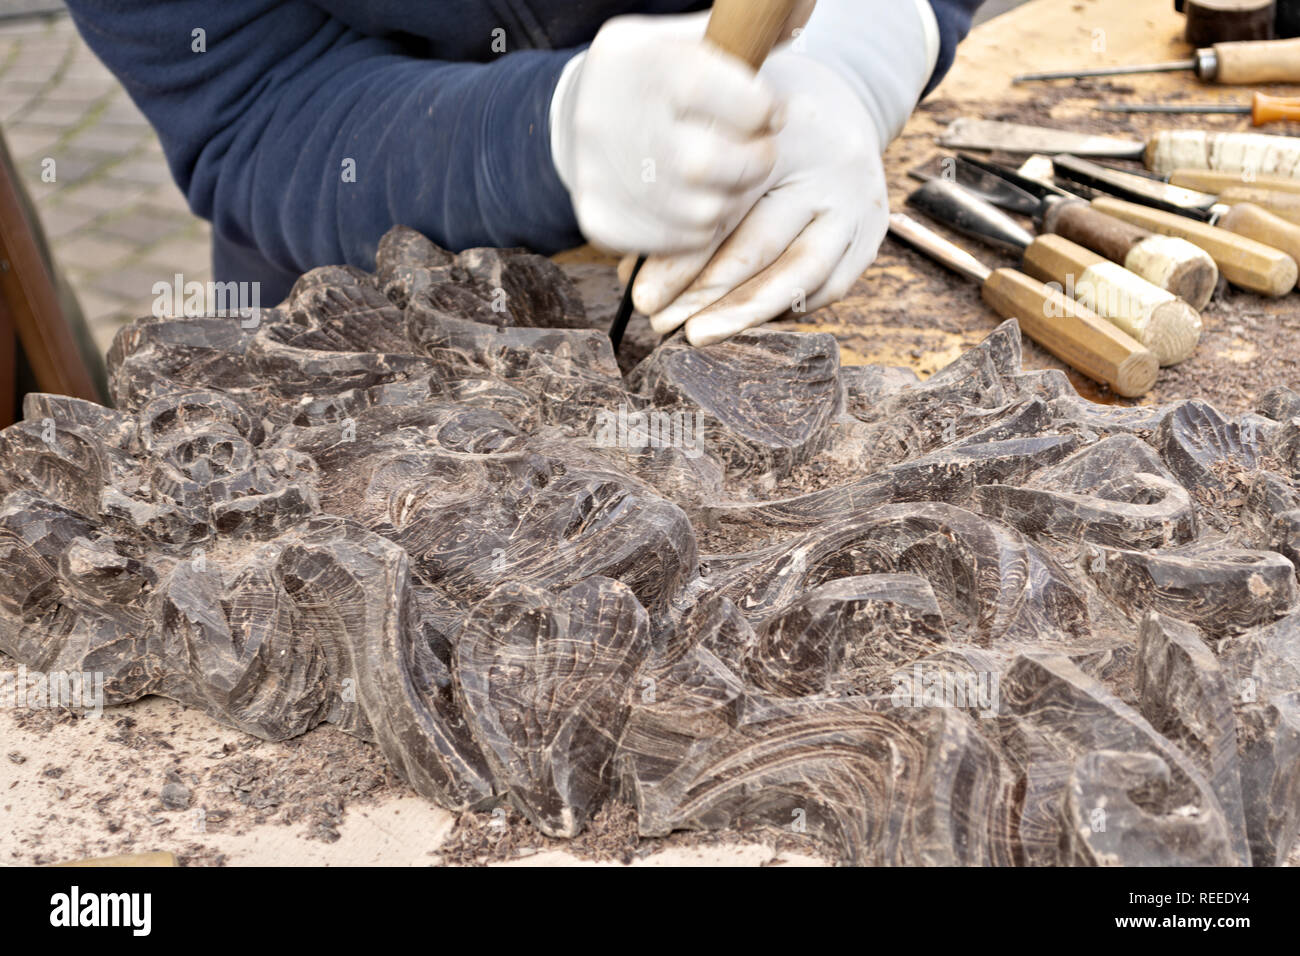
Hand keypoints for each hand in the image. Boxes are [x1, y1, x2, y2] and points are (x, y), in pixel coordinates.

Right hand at [549, 12, 783, 255]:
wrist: (579, 115)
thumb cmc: (653, 75)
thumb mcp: (681, 39)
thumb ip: (734, 37)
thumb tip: (799, 18)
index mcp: (637, 61)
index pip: (712, 90)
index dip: (761, 108)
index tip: (772, 114)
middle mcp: (610, 119)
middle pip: (706, 164)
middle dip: (753, 163)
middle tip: (758, 154)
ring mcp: (600, 174)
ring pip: (701, 211)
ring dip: (728, 197)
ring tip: (723, 176)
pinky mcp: (601, 218)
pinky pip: (678, 241)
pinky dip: (699, 226)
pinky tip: (692, 199)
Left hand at [629, 0, 940, 345]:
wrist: (838, 105)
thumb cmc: (755, 128)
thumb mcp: (721, 130)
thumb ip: (683, 188)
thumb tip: (634, 270)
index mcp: (781, 134)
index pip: (724, 207)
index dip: (680, 256)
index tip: (640, 292)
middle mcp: (827, 169)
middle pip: (758, 244)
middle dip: (702, 292)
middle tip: (659, 322)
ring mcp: (856, 206)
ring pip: (798, 272)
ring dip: (743, 313)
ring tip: (696, 334)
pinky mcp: (870, 237)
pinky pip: (826, 288)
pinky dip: (782, 309)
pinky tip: (742, 322)